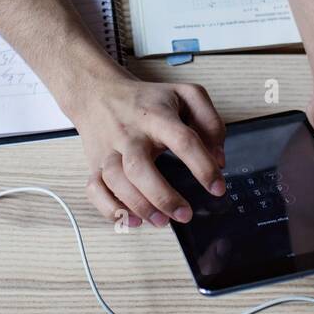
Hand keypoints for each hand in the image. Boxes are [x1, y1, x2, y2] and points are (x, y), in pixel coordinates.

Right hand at [68, 73, 225, 227]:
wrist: (98, 92)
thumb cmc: (147, 99)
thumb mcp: (186, 95)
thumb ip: (210, 122)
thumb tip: (218, 159)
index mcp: (156, 116)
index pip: (183, 140)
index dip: (203, 166)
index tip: (218, 188)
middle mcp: (129, 134)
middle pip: (139, 167)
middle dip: (163, 196)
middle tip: (185, 215)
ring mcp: (109, 150)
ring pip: (116, 181)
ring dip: (139, 206)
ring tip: (163, 221)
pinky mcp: (95, 164)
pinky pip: (95, 190)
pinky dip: (110, 209)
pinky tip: (131, 220)